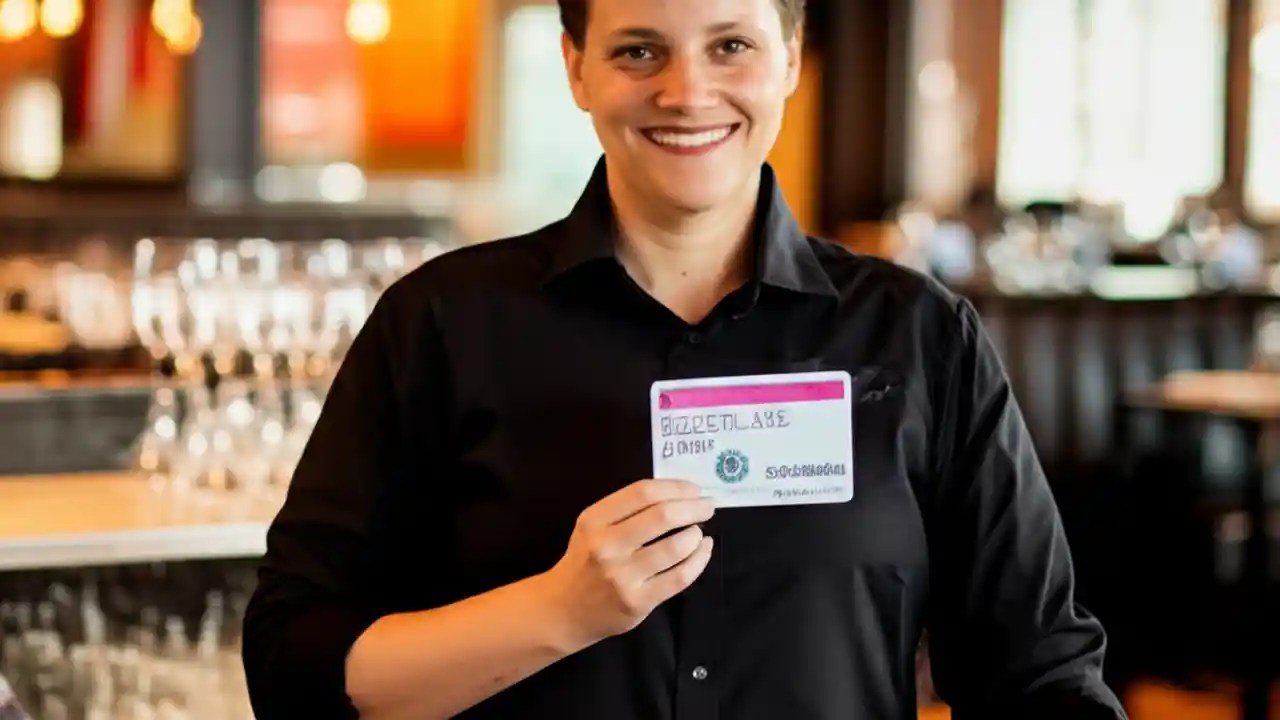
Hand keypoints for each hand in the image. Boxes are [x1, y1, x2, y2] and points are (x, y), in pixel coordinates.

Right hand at [537, 479, 714, 651]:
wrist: (563, 611)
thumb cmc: (585, 561)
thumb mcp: (592, 527)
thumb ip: (627, 510)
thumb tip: (678, 494)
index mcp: (594, 521)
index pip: (643, 493)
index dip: (676, 487)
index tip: (694, 489)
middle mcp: (606, 546)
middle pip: (662, 516)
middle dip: (694, 507)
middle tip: (708, 506)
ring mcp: (622, 576)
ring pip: (675, 548)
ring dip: (696, 535)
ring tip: (698, 533)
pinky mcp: (638, 602)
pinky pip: (680, 577)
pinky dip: (699, 560)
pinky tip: (702, 551)